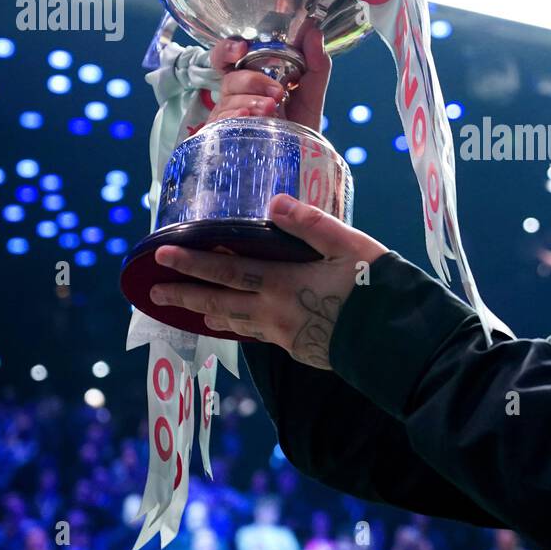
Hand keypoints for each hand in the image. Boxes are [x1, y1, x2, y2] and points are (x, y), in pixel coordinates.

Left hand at [148, 194, 386, 368]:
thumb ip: (310, 223)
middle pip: (220, 303)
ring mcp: (286, 335)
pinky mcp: (300, 349)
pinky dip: (239, 327)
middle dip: (185, 296)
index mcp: (283, 284)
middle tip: (154, 294)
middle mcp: (275, 313)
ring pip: (236, 324)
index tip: (161, 256)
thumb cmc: (375, 286)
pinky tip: (239, 324)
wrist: (396, 339)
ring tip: (190, 309)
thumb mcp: (348, 244)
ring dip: (209, 314)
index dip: (192, 262)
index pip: (227, 271)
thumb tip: (273, 201)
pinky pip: (258, 335)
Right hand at [205, 19, 331, 131]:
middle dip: (252, 80)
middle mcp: (237, 94)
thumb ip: (316, 63)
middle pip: (229, 77)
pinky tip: (250, 118)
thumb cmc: (301, 125)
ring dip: (251, 101)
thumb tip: (314, 31)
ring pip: (228, 98)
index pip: (228, 56)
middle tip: (277, 92)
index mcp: (252, 77)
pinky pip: (224, 121)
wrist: (302, 159)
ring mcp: (229, 114)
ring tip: (272, 109)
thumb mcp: (312, 93)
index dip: (228, 48)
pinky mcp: (225, 136)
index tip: (242, 47)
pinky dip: (237, 116)